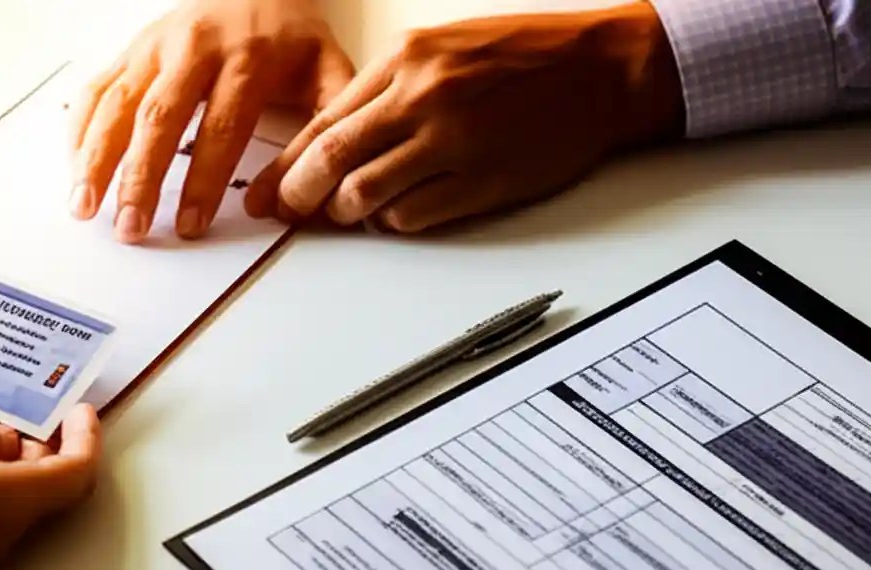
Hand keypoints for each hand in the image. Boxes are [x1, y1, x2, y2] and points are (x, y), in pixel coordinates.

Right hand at [0, 407, 100, 569]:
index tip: (80, 408)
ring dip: (6, 456)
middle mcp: (4, 535)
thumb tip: (5, 442)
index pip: (78, 473)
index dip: (87, 437)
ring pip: (13, 496)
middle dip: (45, 442)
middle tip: (26, 404)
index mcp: (10, 503)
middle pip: (49, 486)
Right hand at [69, 0, 353, 241]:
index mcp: (247, 56)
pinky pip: (97, 88)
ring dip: (97, 158)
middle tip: (131, 227)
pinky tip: (74, 168)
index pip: (223, 126)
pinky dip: (80, 129)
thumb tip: (308, 192)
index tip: (190, 224)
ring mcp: (156, 47)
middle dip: (140, 178)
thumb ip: (324, 129)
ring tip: (84, 206)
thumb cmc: (289, 38)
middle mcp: (194, 47)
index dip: (204, 180)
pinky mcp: (131, 50)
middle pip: (160, 117)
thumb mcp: (328, 72)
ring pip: (119, 104)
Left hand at [245, 1, 682, 231]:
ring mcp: (452, 143)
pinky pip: (411, 217)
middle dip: (295, 196)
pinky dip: (393, 222)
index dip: (286, 163)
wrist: (603, 69)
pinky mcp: (481, 182)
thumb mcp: (444, 46)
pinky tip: (396, 214)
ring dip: (344, 214)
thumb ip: (389, 87)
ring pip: (363, 196)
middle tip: (284, 213)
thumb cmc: (526, 55)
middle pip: (329, 161)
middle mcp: (422, 98)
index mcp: (407, 59)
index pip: (324, 121)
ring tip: (346, 214)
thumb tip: (336, 137)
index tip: (266, 188)